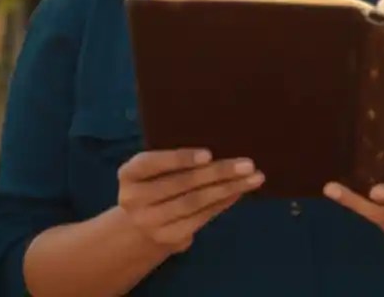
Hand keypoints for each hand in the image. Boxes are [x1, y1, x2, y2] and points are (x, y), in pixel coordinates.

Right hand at [116, 149, 263, 253]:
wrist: (141, 226)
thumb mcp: (155, 169)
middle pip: (181, 184)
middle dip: (218, 173)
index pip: (151, 163)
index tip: (208, 154)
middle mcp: (133, 199)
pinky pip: (202, 217)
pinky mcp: (169, 237)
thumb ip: (177, 160)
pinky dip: (224, 202)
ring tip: (254, 178)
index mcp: (129, 174)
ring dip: (228, 189)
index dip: (179, 159)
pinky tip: (240, 191)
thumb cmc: (156, 183)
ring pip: (195, 202)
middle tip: (247, 164)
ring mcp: (150, 222)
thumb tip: (224, 146)